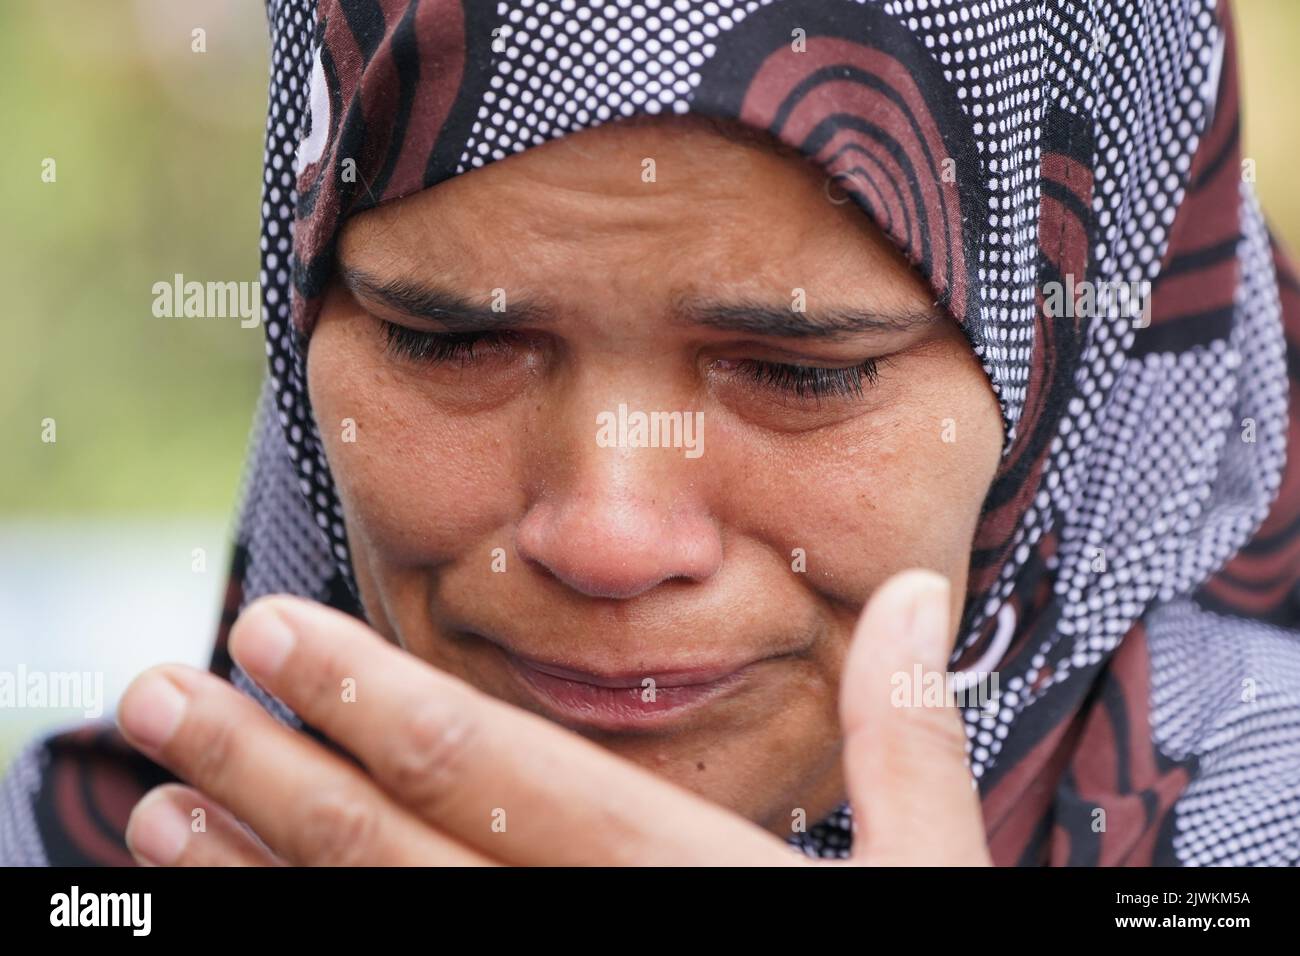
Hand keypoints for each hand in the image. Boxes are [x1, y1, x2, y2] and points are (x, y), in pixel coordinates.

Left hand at [117, 569, 990, 865]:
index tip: (274, 636)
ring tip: (156, 803)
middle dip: (265, 767)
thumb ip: (907, 743)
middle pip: (392, 848)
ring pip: (364, 933)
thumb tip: (917, 600)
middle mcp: (583, 940)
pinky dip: (295, 944)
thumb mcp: (929, 880)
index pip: (487, 770)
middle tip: (162, 695)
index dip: (366, 699)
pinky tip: (233, 912)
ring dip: (249, 869)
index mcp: (676, 879)